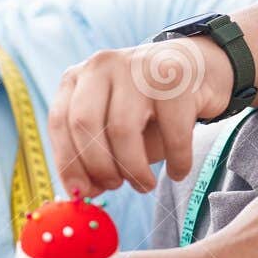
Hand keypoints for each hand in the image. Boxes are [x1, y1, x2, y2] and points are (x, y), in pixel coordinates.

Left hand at [48, 36, 232, 196]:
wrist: (197, 69)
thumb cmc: (148, 108)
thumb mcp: (113, 126)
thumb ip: (93, 156)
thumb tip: (83, 192)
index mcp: (79, 77)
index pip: (60, 121)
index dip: (68, 162)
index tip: (80, 192)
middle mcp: (103, 65)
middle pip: (85, 125)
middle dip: (100, 167)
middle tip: (117, 186)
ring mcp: (139, 68)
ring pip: (122, 130)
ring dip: (133, 170)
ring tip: (144, 185)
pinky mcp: (176, 79)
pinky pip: (172, 133)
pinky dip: (176, 161)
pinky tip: (177, 171)